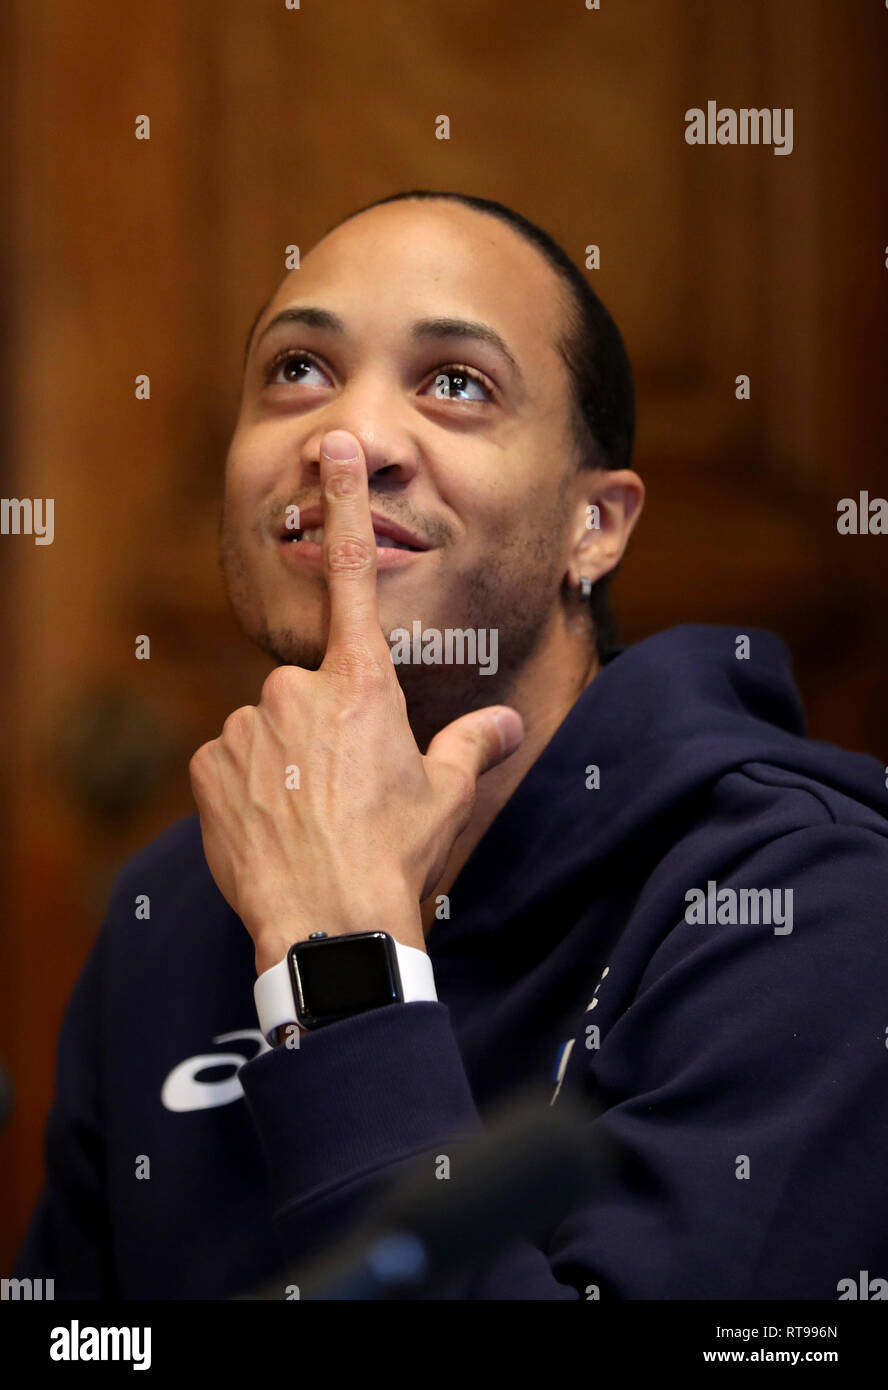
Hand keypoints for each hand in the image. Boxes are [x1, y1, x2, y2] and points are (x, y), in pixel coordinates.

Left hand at [189, 430, 523, 975]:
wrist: (330, 924)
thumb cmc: (397, 855)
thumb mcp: (445, 795)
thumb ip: (473, 743)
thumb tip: (508, 721)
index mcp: (362, 686)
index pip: (354, 579)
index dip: (346, 508)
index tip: (336, 451)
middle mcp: (297, 689)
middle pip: (308, 688)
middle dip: (324, 725)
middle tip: (346, 788)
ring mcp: (246, 726)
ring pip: (268, 726)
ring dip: (285, 758)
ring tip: (311, 815)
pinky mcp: (208, 765)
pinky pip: (229, 759)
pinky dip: (247, 784)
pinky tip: (271, 825)